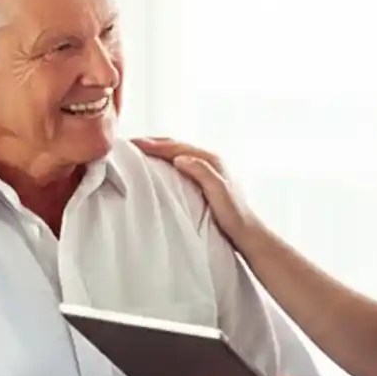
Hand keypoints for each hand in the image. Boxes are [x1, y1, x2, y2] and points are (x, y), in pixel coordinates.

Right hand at [130, 138, 260, 248]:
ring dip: (158, 151)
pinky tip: (156, 169)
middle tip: (129, 144)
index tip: (133, 143)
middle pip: (176, 146)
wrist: (247, 233)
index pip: (177, 147)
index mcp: (212, 160)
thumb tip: (179, 157)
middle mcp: (209, 161)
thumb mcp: (219, 192)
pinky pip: (179, 166)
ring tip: (137, 152)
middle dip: (153, 143)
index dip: (154, 144)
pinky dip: (165, 162)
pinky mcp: (204, 181)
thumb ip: (202, 172)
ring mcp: (207, 170)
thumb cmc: (234, 215)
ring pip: (177, 154)